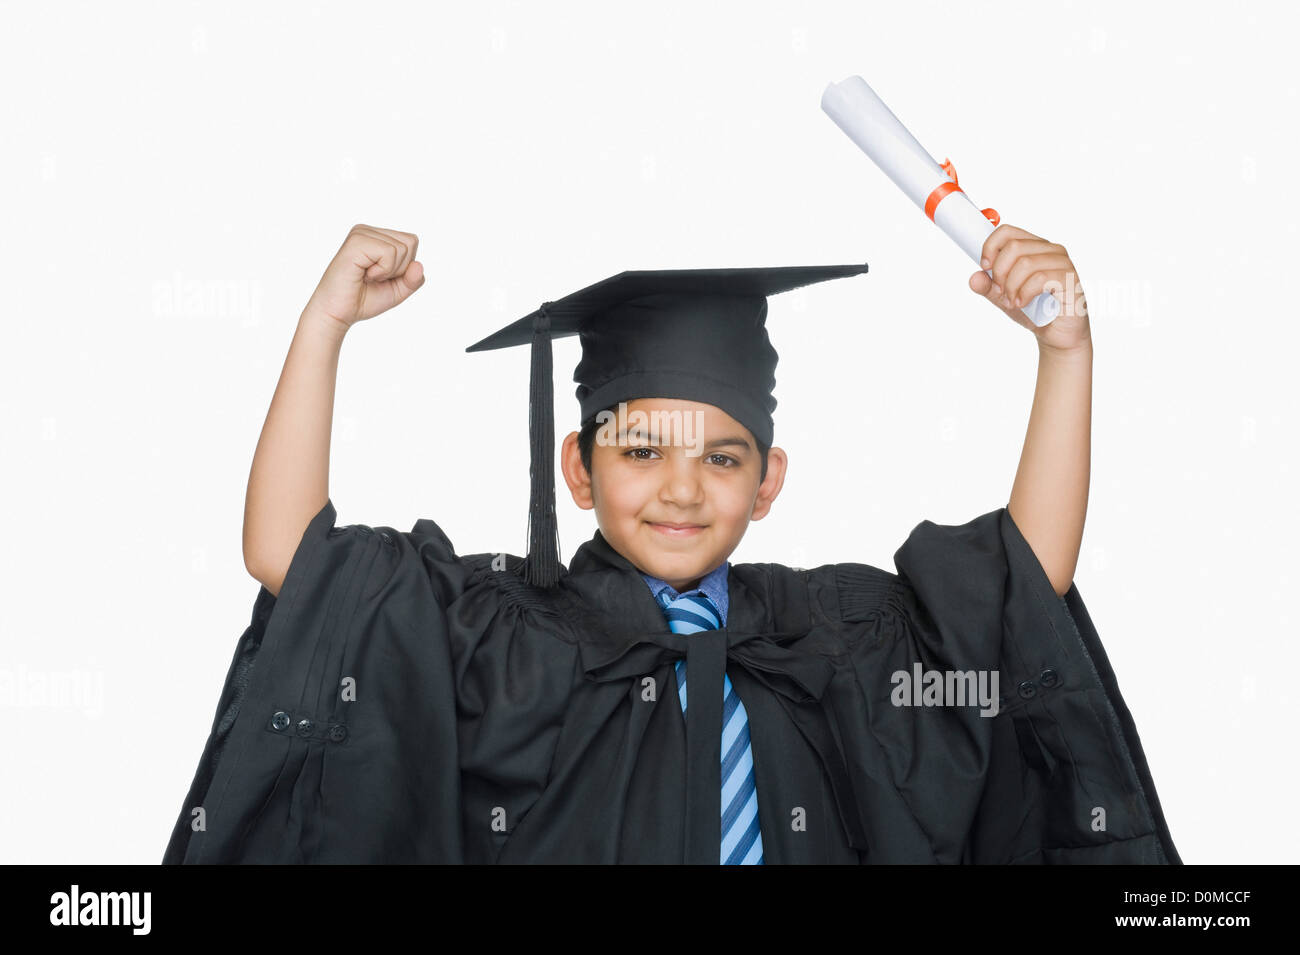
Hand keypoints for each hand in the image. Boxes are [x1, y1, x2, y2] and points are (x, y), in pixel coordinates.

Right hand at [303, 224, 425, 332]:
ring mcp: (360, 234)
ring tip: (368, 276)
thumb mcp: (398, 290)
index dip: (404, 266)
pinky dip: (382, 271)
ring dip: (389, 271)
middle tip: (374, 277)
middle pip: (410, 242)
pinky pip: (389, 252)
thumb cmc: (363, 299)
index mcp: (377, 236)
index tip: (382, 276)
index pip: (411, 241)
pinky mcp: (356, 242)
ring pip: (401, 247)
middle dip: (399, 268)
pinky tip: (364, 275)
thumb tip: (419, 265)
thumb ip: (413, 279)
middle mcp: (368, 231)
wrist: (339, 313)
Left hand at [969, 224, 1090, 352]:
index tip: (984, 267)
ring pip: (1025, 263)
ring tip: (1012, 301)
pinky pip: (1040, 278)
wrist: (1057, 334)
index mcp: (1034, 247)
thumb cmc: (1035, 312)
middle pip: (1014, 246)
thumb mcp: (1004, 298)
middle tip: (1000, 291)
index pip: (1007, 232)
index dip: (990, 247)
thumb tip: (974, 278)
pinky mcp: (1069, 278)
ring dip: (1011, 286)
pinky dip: (1025, 293)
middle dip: (1000, 272)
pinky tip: (1023, 303)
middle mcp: (1050, 250)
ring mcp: (1062, 262)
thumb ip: (989, 287)